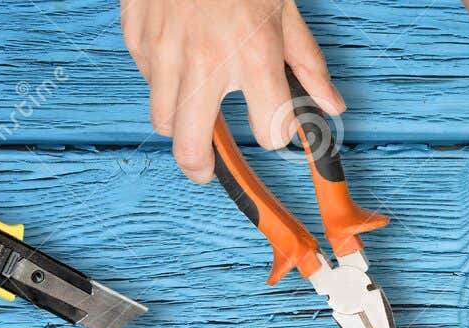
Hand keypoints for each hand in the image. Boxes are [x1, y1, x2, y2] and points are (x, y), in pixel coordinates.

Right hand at [121, 0, 344, 181]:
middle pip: (192, 149)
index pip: (268, 134)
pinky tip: (177, 61)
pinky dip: (160, 79)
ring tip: (193, 108)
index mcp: (253, 56)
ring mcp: (165, 50)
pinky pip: (145, 77)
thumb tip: (331, 105)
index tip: (274, 123)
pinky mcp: (137, 34)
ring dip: (179, 122)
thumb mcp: (286, 9)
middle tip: (208, 169)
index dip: (275, 133)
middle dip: (202, 169)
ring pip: (163, 119)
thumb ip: (308, 63)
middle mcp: (206, 61)